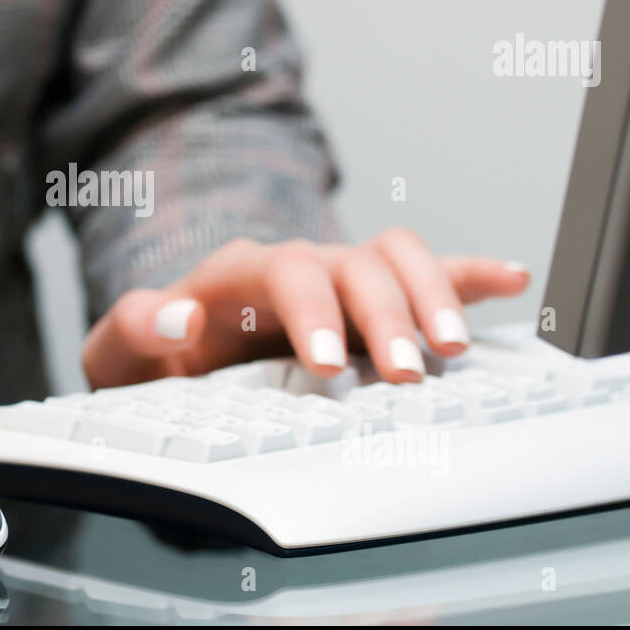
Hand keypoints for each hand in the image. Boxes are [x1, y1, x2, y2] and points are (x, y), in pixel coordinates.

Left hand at [83, 229, 530, 388]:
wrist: (169, 351)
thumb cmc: (151, 356)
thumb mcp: (118, 352)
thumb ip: (131, 329)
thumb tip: (175, 318)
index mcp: (234, 275)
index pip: (283, 270)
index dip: (311, 310)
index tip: (327, 363)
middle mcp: (295, 267)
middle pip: (352, 262)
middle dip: (384, 313)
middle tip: (404, 371)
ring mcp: (337, 280)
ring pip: (396, 258)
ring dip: (432, 296)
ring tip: (452, 347)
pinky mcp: (368, 301)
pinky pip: (425, 273)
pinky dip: (468, 274)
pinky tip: (511, 278)